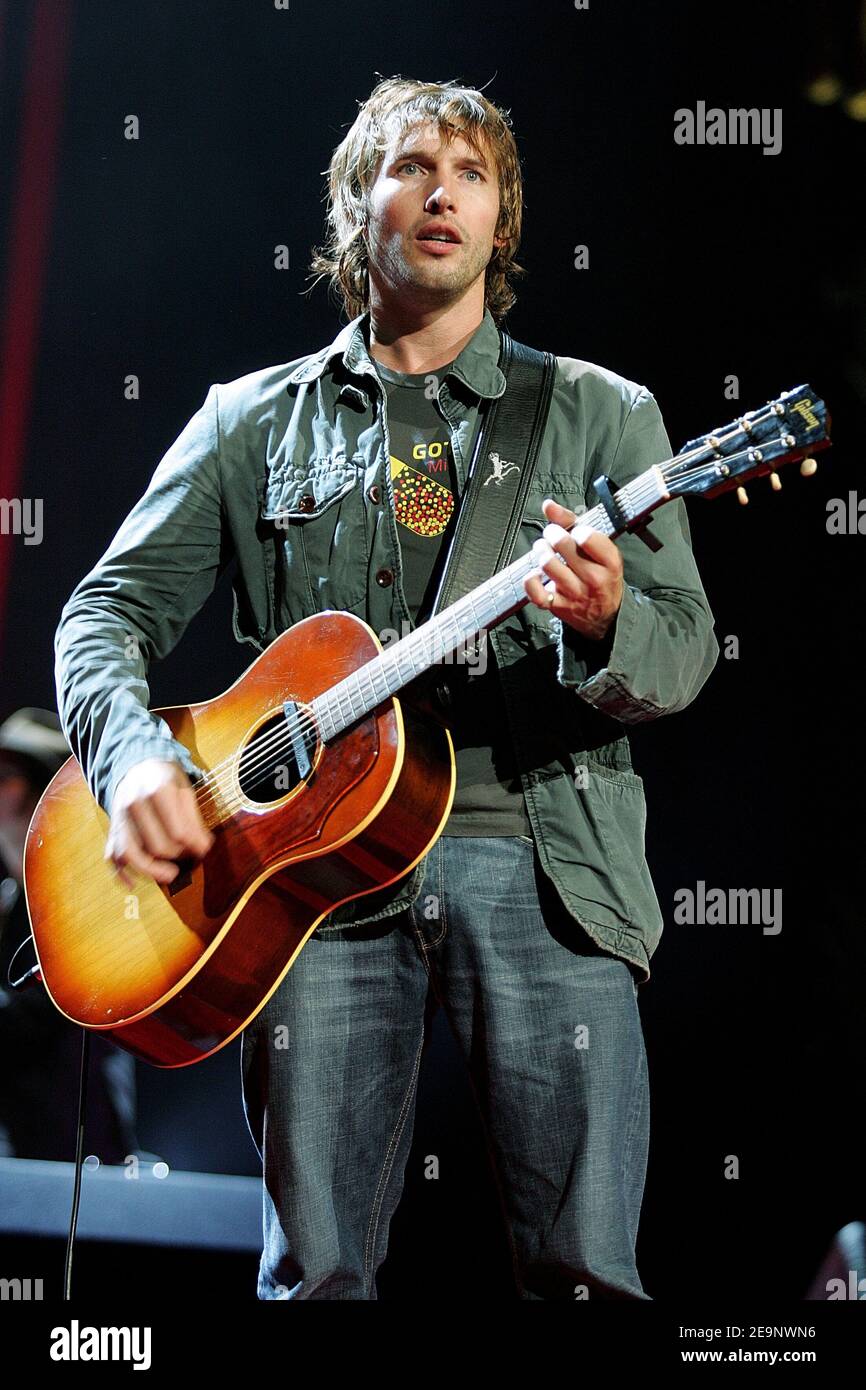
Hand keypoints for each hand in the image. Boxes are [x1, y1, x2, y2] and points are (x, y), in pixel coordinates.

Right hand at [106, 758, 213, 887]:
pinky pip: (112, 856)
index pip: (178, 831)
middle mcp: (134, 804)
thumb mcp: (185, 789)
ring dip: (152, 870)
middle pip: (157, 845)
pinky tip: (133, 884)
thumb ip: (194, 818)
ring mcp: (119, 819)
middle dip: (178, 855)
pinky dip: (121, 873)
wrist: (137, 768)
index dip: (195, 845)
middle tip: (190, 854)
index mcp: (156, 791)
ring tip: (171, 875)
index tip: (204, 848)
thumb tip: (203, 846)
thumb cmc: (166, 781)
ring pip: (131, 854)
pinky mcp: (112, 831)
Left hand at [523, 498, 623, 641]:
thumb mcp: (601, 550)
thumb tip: (549, 505)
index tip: (575, 532)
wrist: (606, 616)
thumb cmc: (602, 578)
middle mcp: (593, 578)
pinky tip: (536, 573)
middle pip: (562, 545)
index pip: (586, 536)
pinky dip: (530, 579)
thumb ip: (574, 523)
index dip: (575, 528)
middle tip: (553, 536)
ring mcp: (574, 593)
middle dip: (552, 534)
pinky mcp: (557, 605)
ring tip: (544, 550)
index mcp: (609, 562)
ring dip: (540, 551)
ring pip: (547, 563)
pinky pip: (535, 590)